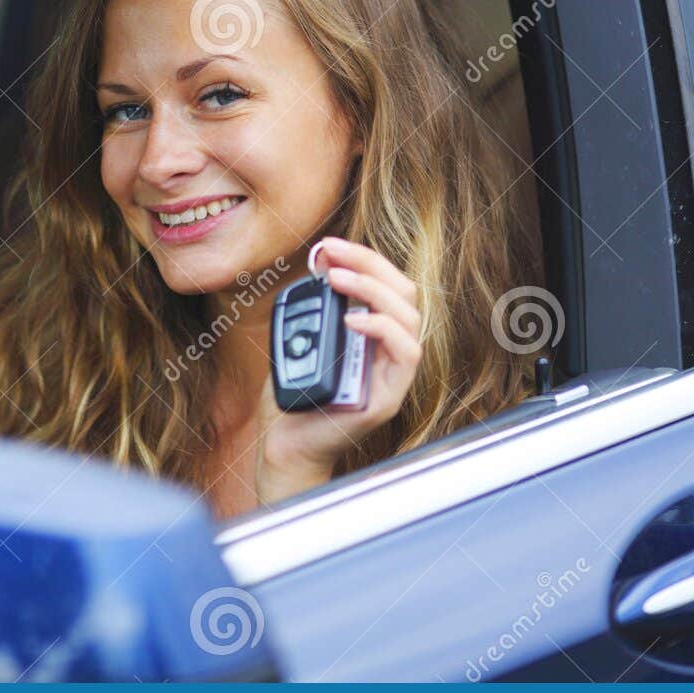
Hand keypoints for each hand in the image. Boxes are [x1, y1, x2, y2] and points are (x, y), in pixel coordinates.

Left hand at [255, 238, 422, 505]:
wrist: (284, 446)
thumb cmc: (294, 395)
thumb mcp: (303, 340)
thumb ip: (315, 307)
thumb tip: (318, 264)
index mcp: (375, 335)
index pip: (388, 285)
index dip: (365, 260)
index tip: (330, 246)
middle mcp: (389, 351)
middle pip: (404, 293)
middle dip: (370, 264)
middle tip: (333, 252)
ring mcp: (392, 375)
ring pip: (409, 318)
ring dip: (373, 290)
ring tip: (337, 280)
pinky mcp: (389, 398)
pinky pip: (406, 355)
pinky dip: (382, 330)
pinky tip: (353, 320)